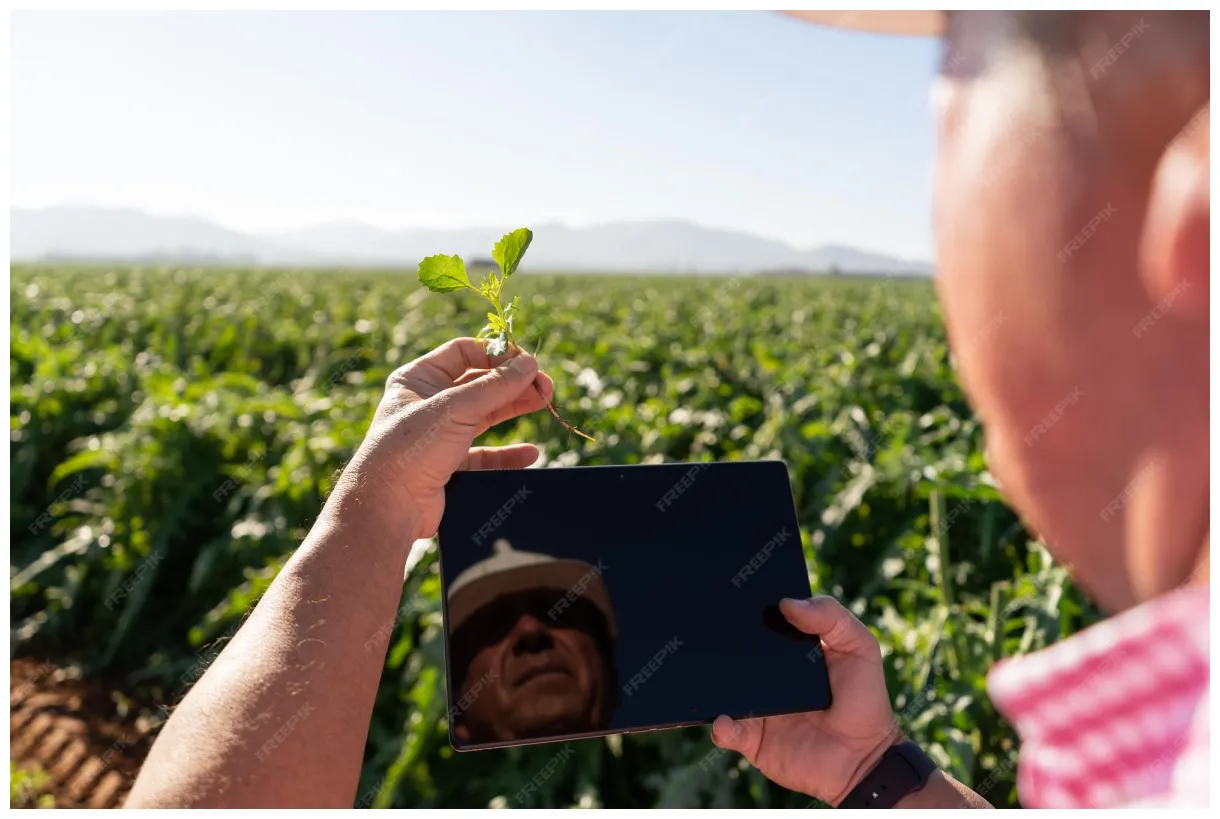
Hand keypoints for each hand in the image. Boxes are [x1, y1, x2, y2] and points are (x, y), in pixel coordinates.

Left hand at [330, 338, 554, 538]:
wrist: (386, 507)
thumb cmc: (411, 449)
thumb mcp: (455, 408)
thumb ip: (495, 386)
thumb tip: (530, 364)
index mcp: (417, 379)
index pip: (463, 353)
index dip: (497, 355)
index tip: (527, 362)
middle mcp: (426, 403)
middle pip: (479, 384)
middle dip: (513, 383)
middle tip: (545, 387)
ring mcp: (437, 436)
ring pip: (484, 416)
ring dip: (514, 409)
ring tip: (544, 404)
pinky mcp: (448, 467)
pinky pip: (484, 456)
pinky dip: (507, 454)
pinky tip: (529, 454)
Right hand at [711, 596, 901, 805]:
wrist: (865, 759)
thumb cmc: (864, 701)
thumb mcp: (859, 648)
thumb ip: (831, 617)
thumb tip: (786, 603)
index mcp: (789, 651)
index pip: (761, 624)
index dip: (750, 609)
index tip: (737, 594)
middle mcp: (767, 677)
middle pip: (734, 656)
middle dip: (721, 643)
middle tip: (713, 632)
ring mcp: (756, 708)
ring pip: (722, 691)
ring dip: (712, 684)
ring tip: (710, 676)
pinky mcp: (752, 739)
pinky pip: (725, 730)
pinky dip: (720, 726)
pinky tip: (725, 720)